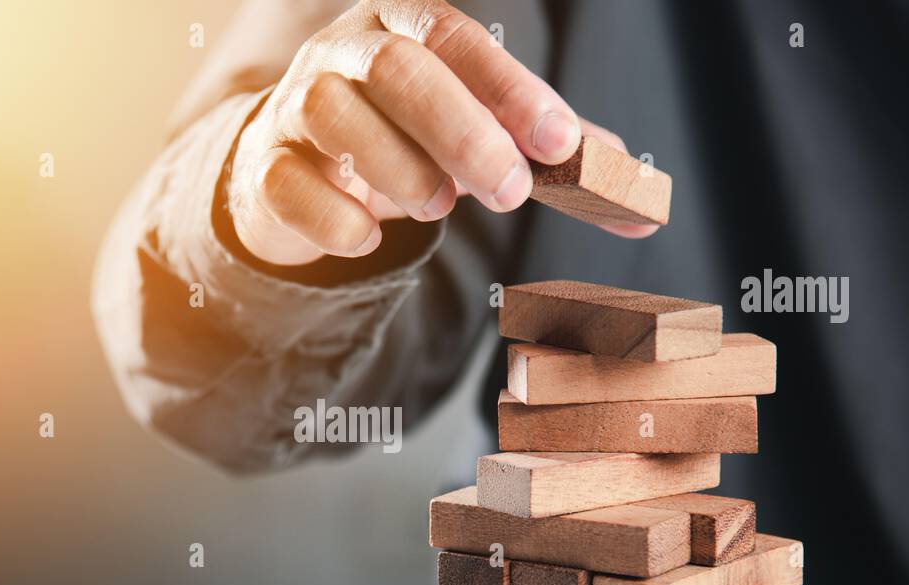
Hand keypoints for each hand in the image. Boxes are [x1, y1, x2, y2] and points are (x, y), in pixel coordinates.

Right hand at [226, 0, 656, 266]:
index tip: (557, 145)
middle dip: (463, 133)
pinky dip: (336, 220)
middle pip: (397, 71)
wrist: (302, 164)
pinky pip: (289, 186)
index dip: (510, 89)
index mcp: (404, 24)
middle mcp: (344, 51)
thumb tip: (645, 205)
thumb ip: (554, 157)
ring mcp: (294, 105)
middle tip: (510, 194)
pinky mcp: (263, 166)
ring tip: (437, 204)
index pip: (456, 39)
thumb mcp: (485, 132)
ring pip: (335, 118)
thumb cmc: (409, 137)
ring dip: (400, 172)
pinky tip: (368, 237)